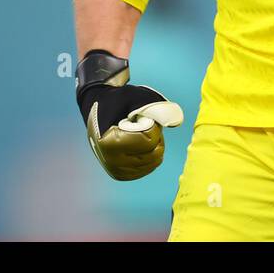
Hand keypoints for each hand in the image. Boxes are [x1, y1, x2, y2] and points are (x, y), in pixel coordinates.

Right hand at [76, 50, 183, 180]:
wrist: (98, 110)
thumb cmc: (118, 102)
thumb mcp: (136, 98)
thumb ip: (156, 107)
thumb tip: (175, 121)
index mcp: (110, 143)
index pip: (149, 141)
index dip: (152, 126)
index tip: (139, 118)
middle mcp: (111, 161)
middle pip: (154, 154)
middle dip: (155, 136)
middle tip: (142, 125)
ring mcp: (115, 170)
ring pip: (153, 162)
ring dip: (153, 146)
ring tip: (139, 134)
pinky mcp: (121, 174)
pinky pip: (148, 168)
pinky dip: (150, 155)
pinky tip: (139, 145)